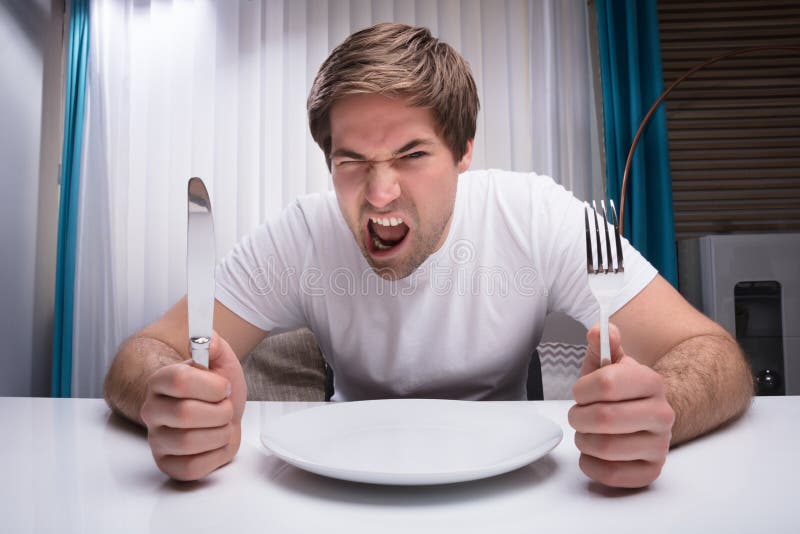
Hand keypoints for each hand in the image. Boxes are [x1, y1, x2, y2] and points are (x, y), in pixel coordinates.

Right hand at [140, 333, 246, 480]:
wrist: (223, 415)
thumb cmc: (219, 390)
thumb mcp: (222, 361)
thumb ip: (214, 344)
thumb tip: (206, 339)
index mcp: (161, 380)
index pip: (180, 380)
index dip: (212, 386)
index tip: (224, 388)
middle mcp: (152, 409)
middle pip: (185, 413)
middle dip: (220, 412)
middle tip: (225, 409)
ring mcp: (156, 439)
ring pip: (188, 442)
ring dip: (219, 434)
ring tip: (222, 426)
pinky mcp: (166, 464)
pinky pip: (192, 467)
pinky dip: (215, 456)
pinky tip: (215, 444)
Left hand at [568, 323, 674, 487]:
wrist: (642, 415)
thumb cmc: (618, 390)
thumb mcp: (607, 363)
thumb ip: (601, 343)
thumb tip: (598, 330)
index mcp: (651, 382)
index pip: (606, 383)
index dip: (582, 389)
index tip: (580, 392)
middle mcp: (662, 414)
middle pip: (603, 418)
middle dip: (578, 417)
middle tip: (578, 415)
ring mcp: (660, 445)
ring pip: (606, 448)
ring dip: (584, 441)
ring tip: (586, 433)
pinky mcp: (652, 471)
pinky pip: (612, 475)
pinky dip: (592, 465)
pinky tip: (594, 453)